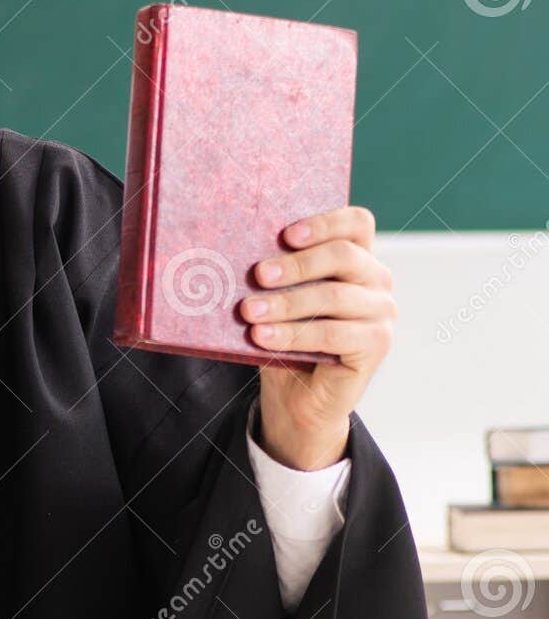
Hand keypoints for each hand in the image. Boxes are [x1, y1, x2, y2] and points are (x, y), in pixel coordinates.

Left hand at [241, 205, 396, 470]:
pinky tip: (263, 337)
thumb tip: (236, 254)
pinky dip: (293, 334)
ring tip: (248, 312)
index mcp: (356, 258)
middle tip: (258, 274)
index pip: (357, 223)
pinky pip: (334, 333)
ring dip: (286, 303)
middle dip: (296, 263)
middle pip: (344, 256)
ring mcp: (381, 314)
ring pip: (334, 297)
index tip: (285, 235)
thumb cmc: (284, 335)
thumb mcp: (276, 298)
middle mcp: (376, 281)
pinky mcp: (376, 345)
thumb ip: (273, 274)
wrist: (296, 396)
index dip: (325, 222)